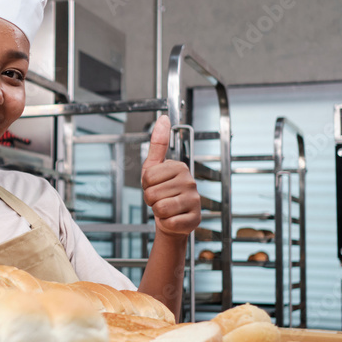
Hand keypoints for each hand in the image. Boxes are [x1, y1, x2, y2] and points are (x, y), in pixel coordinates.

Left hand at [142, 115, 200, 237]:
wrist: (171, 219)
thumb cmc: (161, 192)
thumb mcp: (154, 167)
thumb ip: (158, 144)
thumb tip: (163, 118)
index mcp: (179, 167)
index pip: (148, 177)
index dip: (146, 185)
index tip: (155, 185)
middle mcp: (189, 181)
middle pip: (152, 193)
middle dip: (150, 199)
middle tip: (160, 199)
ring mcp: (194, 200)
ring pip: (160, 207)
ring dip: (157, 211)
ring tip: (166, 208)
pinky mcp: (194, 218)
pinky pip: (169, 221)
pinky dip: (166, 223)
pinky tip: (173, 218)